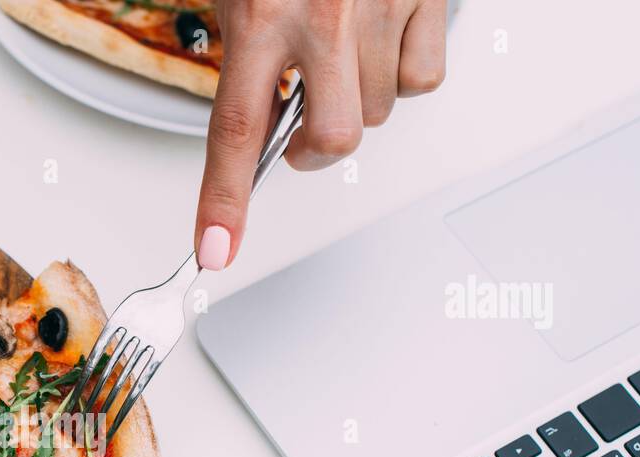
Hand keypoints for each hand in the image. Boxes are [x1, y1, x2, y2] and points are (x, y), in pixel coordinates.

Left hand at [195, 0, 446, 269]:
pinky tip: (382, 43)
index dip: (222, 202)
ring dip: (355, 101)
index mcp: (261, 14)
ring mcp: (382, 8)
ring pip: (377, 111)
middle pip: (330, 141)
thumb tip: (251, 117)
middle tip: (297, 128)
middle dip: (312, 149)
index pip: (234, 132)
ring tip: (338, 56)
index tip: (215, 251)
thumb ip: (244, 49)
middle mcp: (323, 16)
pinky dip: (405, 75)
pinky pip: (424, 78)